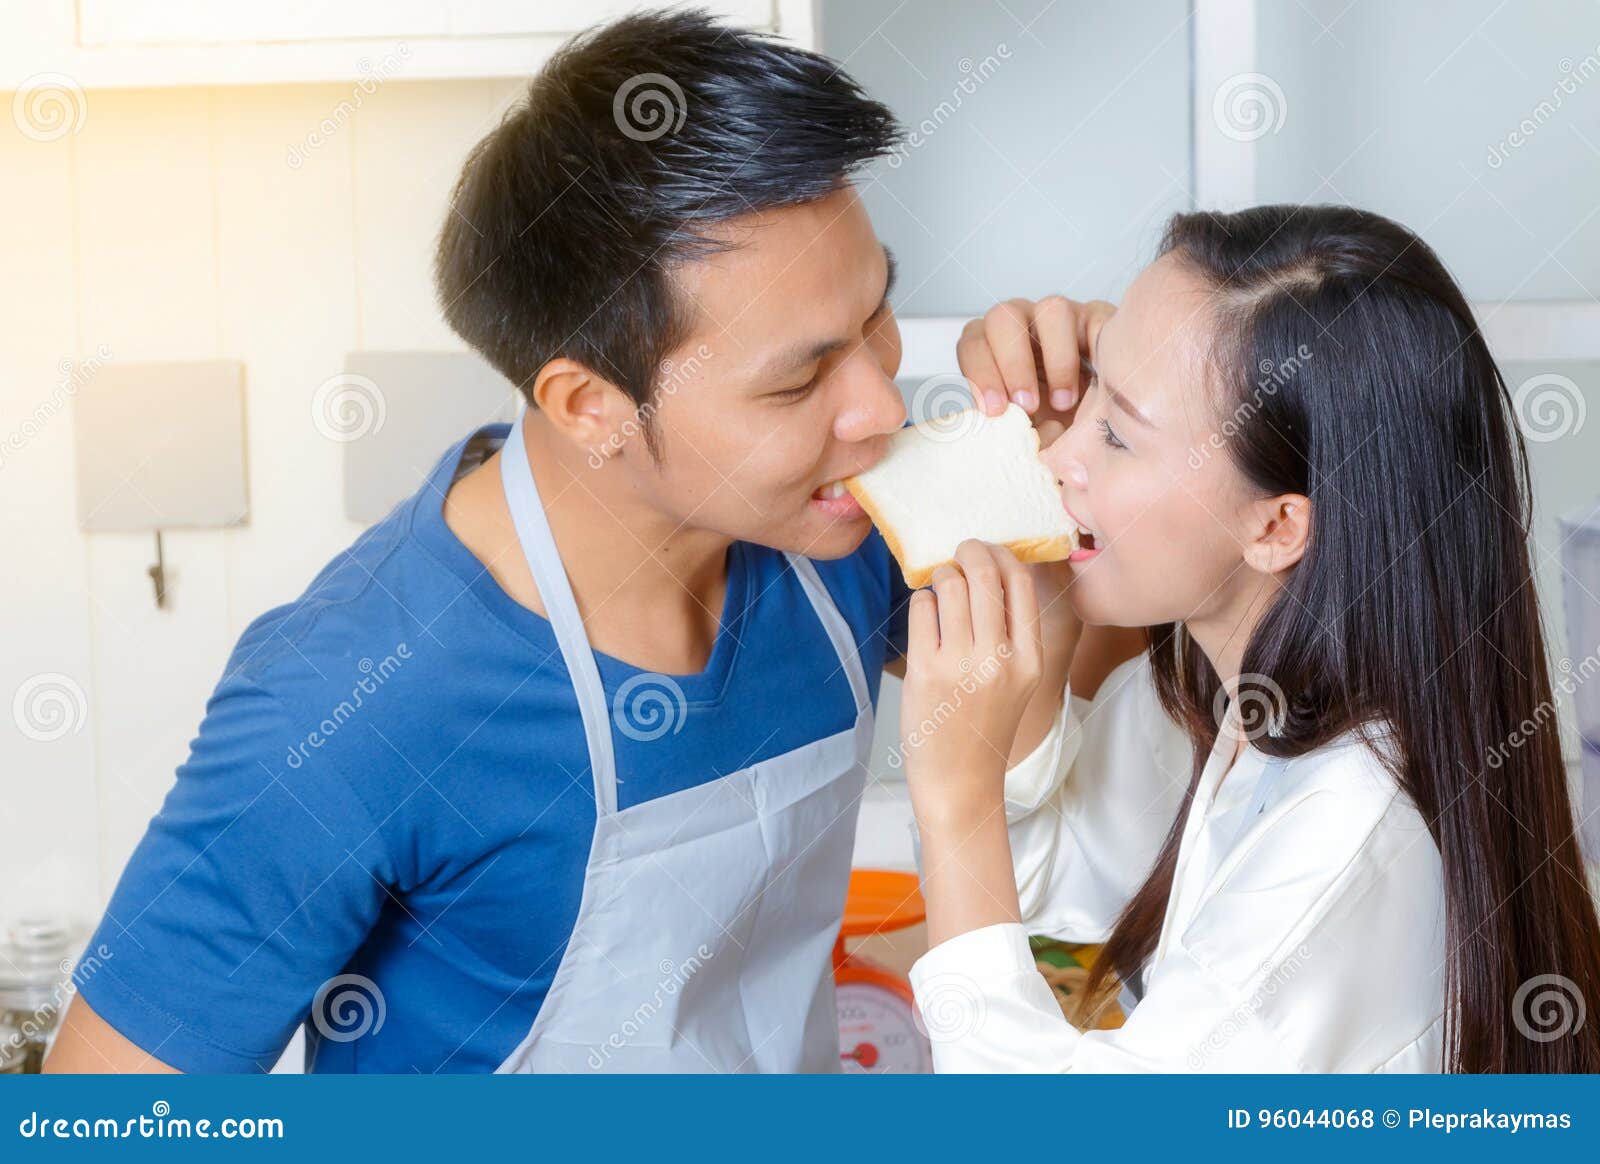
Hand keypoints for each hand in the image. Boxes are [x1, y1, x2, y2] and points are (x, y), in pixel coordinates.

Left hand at [900, 541, 1044, 826]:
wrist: (960, 780)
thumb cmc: (986, 726)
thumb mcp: (1019, 681)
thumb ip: (1013, 634)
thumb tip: (990, 573)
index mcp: (1030, 660)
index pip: (1020, 583)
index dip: (1003, 555)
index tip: (989, 550)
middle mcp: (999, 658)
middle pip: (985, 574)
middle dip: (969, 550)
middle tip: (959, 550)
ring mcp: (961, 664)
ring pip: (950, 585)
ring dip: (942, 574)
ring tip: (939, 583)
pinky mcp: (925, 670)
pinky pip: (922, 608)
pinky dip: (922, 600)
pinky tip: (926, 612)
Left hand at [958, 295, 1115, 420]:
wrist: (1100, 422)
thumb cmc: (1055, 424)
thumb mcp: (1031, 432)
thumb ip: (1019, 434)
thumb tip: (1025, 443)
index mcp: (994, 348)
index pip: (973, 345)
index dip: (980, 375)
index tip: (996, 410)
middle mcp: (1023, 325)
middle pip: (1002, 318)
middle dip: (1013, 364)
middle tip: (1027, 405)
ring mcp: (1061, 318)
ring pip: (1052, 310)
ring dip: (1056, 359)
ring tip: (1064, 402)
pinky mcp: (1097, 317)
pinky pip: (1097, 318)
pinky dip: (1097, 350)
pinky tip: (1098, 384)